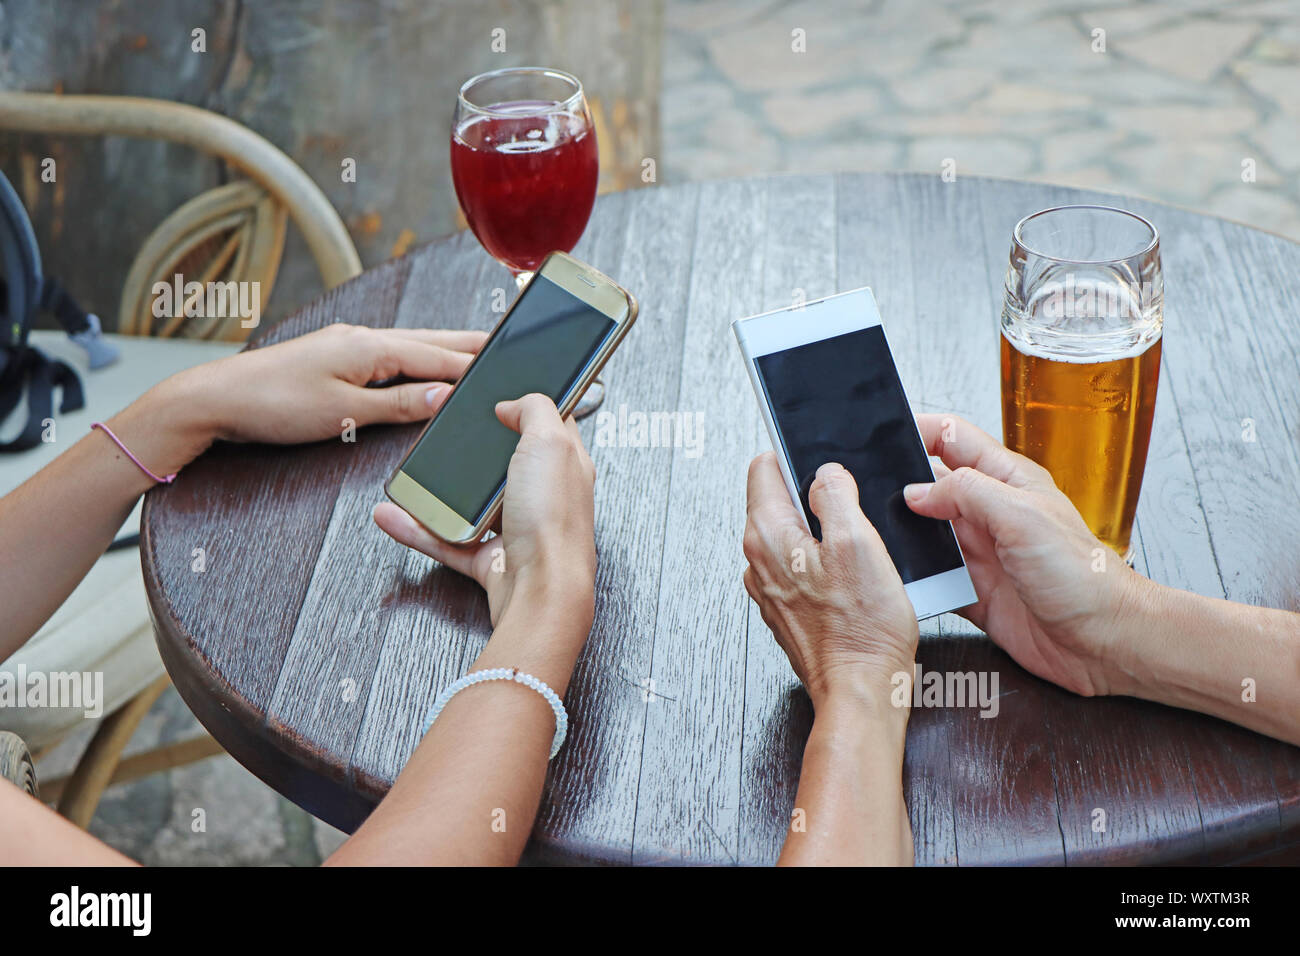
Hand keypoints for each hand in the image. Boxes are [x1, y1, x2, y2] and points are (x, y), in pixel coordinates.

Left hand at [182, 323, 485, 445]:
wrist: (215, 399)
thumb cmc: (273, 404)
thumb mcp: (344, 413)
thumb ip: (398, 405)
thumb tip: (442, 395)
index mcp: (370, 347)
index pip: (438, 357)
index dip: (474, 367)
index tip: (508, 370)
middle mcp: (362, 338)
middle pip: (430, 342)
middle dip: (469, 344)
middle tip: (507, 344)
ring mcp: (347, 345)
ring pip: (410, 345)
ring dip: (445, 349)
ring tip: (476, 352)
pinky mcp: (334, 357)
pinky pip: (390, 354)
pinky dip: (417, 358)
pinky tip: (423, 365)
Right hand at [374, 394, 596, 628]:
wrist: (542, 592)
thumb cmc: (555, 523)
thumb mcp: (550, 443)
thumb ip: (536, 410)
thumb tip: (514, 403)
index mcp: (565, 465)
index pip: (549, 426)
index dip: (525, 408)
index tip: (496, 397)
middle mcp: (542, 496)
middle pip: (503, 463)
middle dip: (474, 451)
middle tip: (445, 435)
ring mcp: (515, 528)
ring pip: (469, 503)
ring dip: (437, 491)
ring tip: (411, 475)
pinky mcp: (489, 558)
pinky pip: (445, 539)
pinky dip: (416, 529)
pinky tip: (393, 515)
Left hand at [743, 453, 918, 709]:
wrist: (861, 691)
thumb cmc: (861, 630)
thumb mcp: (858, 542)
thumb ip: (836, 494)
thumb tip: (826, 473)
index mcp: (766, 536)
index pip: (764, 468)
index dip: (796, 457)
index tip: (824, 464)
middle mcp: (758, 562)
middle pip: (780, 502)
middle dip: (816, 498)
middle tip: (855, 512)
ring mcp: (771, 589)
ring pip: (794, 537)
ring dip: (824, 535)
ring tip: (860, 550)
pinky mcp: (789, 610)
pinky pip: (803, 570)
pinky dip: (827, 566)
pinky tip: (855, 581)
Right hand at [903, 414, 1143, 695]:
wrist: (1104, 643)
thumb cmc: (1084, 578)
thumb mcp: (1022, 517)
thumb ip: (966, 492)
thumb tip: (917, 490)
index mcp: (1006, 480)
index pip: (952, 438)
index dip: (918, 429)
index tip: (883, 433)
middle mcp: (990, 513)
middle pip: (930, 484)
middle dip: (897, 483)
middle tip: (866, 488)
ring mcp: (980, 552)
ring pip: (923, 532)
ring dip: (901, 534)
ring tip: (875, 533)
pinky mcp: (973, 591)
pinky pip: (930, 578)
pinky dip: (912, 577)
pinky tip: (898, 577)